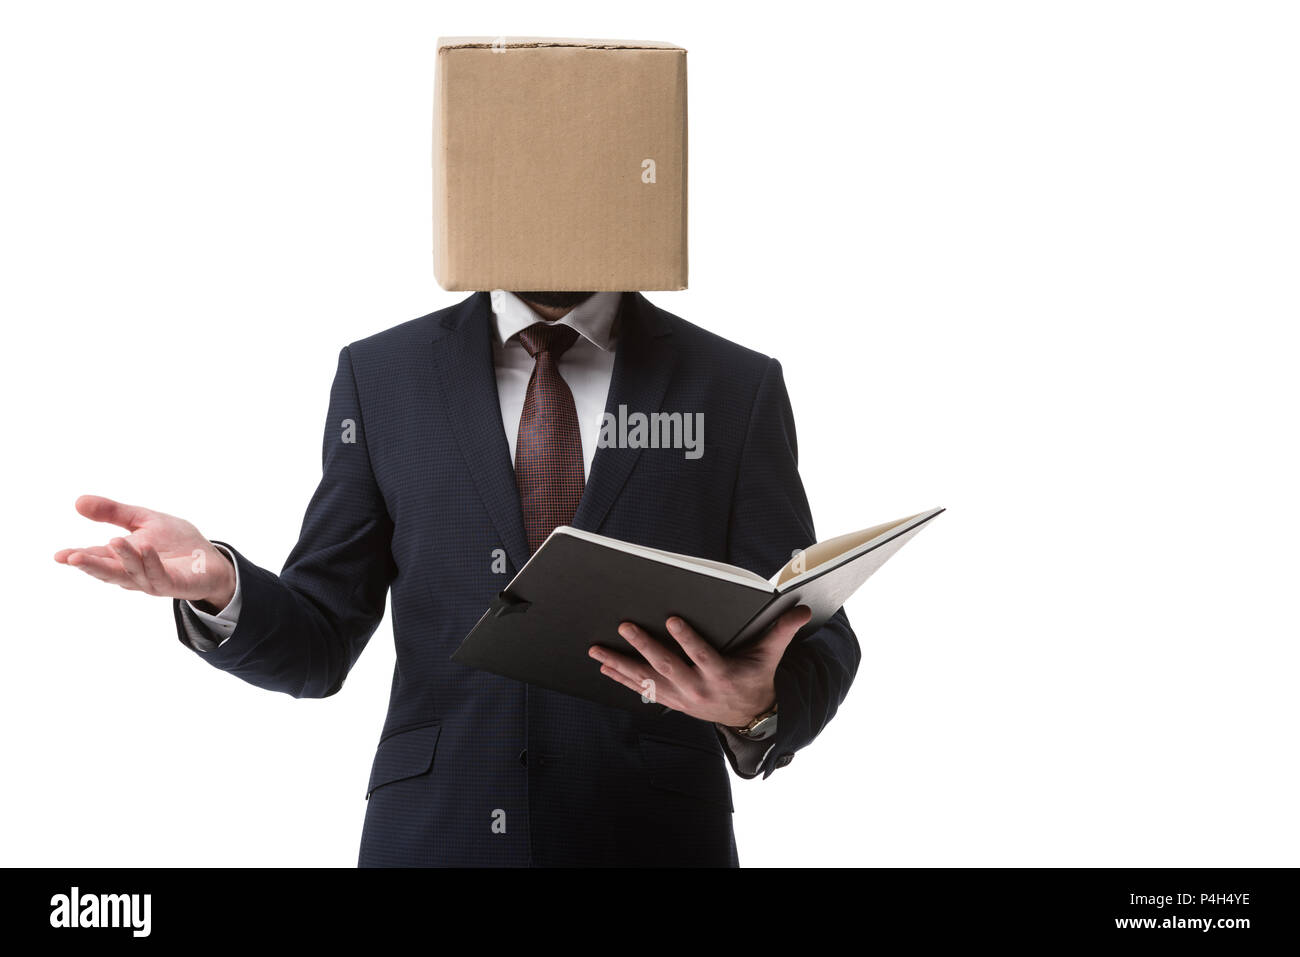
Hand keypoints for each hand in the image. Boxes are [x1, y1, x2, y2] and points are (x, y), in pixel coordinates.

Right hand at [54, 495, 235, 610]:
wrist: (210, 559)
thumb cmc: (176, 542)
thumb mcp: (143, 520)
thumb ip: (114, 512)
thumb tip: (78, 501)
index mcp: (123, 558)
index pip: (97, 558)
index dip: (78, 557)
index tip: (59, 555)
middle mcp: (133, 572)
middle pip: (108, 571)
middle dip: (90, 565)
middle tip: (71, 558)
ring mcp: (153, 580)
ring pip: (133, 574)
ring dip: (123, 558)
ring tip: (113, 541)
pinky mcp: (174, 584)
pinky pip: (159, 576)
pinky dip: (151, 563)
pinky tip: (146, 548)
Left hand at [588, 605, 812, 726]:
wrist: (749, 716)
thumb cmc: (757, 676)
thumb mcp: (771, 655)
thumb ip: (783, 631)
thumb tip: (803, 609)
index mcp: (722, 675)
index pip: (702, 655)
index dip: (686, 639)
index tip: (671, 619)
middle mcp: (698, 689)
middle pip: (668, 666)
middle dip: (643, 646)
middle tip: (624, 625)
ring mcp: (682, 698)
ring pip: (648, 681)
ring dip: (621, 664)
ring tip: (598, 650)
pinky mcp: (671, 701)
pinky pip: (642, 690)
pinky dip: (622, 678)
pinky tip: (604, 666)